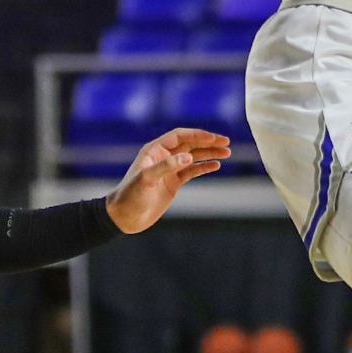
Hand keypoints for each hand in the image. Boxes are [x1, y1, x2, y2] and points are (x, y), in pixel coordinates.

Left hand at [104, 128, 231, 232]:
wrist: (124, 217)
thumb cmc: (130, 196)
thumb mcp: (146, 179)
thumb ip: (166, 166)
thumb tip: (188, 157)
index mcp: (154, 150)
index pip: (179, 136)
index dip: (196, 135)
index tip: (212, 137)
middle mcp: (163, 156)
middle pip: (190, 144)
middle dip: (208, 142)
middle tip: (226, 142)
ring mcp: (169, 170)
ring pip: (193, 156)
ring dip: (209, 153)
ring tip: (227, 152)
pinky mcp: (173, 182)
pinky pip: (192, 171)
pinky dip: (204, 167)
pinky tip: (216, 165)